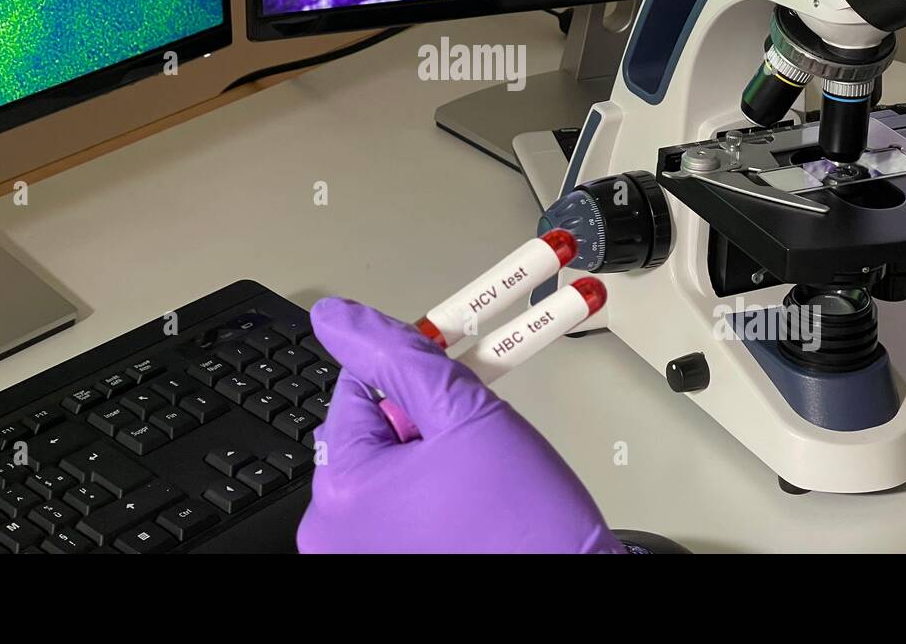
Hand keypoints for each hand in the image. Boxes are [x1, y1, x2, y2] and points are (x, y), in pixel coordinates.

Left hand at [296, 297, 623, 553]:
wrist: (574, 587)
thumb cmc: (526, 525)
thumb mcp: (464, 412)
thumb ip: (399, 356)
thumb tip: (339, 318)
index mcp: (339, 491)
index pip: (356, 392)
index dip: (410, 376)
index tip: (450, 378)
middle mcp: (331, 535)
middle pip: (370, 436)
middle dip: (421, 426)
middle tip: (473, 441)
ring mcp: (357, 561)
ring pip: (386, 475)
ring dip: (427, 463)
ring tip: (478, 483)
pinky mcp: (383, 574)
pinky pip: (395, 518)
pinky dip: (427, 502)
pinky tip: (469, 510)